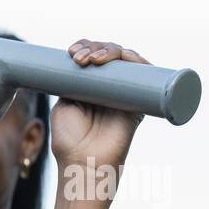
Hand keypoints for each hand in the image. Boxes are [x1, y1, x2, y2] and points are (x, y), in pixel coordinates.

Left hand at [50, 40, 148, 169]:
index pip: (91, 56)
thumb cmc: (70, 139)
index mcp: (89, 86)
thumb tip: (79, 60)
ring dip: (110, 50)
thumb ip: (71, 83)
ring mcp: (126, 92)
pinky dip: (134, 59)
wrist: (84, 161)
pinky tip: (119, 58)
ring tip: (92, 60)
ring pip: (125, 59)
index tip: (71, 52)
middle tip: (79, 57)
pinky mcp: (141, 100)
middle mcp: (109, 86)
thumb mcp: (63, 104)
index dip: (84, 47)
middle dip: (94, 47)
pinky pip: (145, 72)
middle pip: (109, 54)